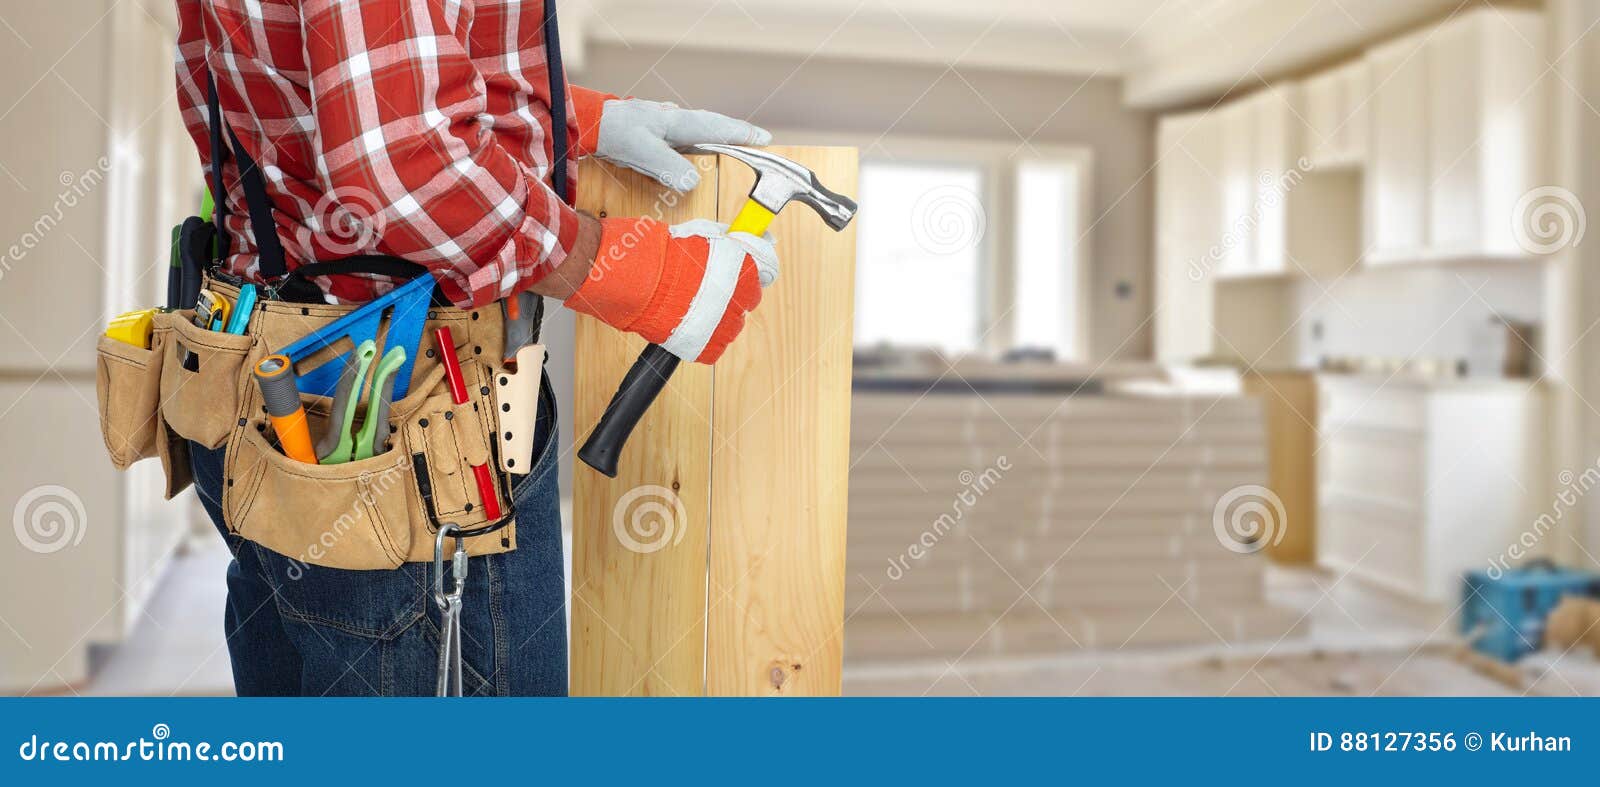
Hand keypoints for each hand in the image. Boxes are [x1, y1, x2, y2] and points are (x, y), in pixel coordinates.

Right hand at [563, 217, 777, 363]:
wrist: (632, 279)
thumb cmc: (658, 253)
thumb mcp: (699, 234)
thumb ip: (724, 241)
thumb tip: (737, 239)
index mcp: (743, 264)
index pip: (767, 266)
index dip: (755, 264)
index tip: (746, 264)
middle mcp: (741, 295)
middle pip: (751, 296)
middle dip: (734, 290)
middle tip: (709, 285)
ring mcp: (725, 323)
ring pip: (734, 324)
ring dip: (720, 316)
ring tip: (695, 306)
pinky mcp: (707, 346)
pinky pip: (716, 347)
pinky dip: (705, 339)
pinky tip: (690, 325)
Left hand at [574, 89, 769, 190]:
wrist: (585, 123)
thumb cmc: (613, 132)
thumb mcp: (642, 151)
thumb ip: (668, 167)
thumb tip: (693, 183)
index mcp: (676, 122)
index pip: (716, 127)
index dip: (740, 134)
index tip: (764, 139)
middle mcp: (673, 119)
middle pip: (711, 125)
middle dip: (733, 133)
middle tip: (756, 141)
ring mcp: (662, 124)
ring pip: (696, 131)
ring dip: (714, 138)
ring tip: (732, 147)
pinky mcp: (651, 133)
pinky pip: (681, 140)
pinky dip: (694, 146)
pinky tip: (692, 154)